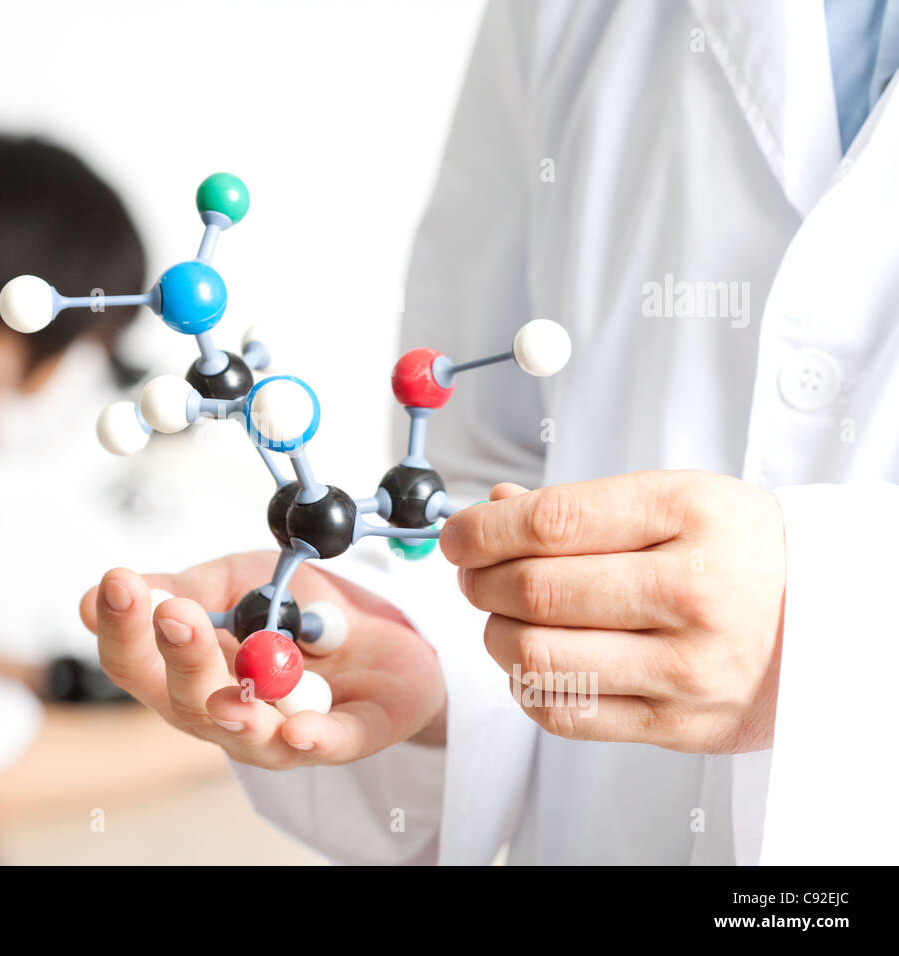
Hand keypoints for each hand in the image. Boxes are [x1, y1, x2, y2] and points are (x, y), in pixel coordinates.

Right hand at [79, 552, 444, 769]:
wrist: (380, 634)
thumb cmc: (292, 612)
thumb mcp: (236, 581)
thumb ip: (187, 588)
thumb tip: (108, 589)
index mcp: (183, 673)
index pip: (135, 662)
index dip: (121, 628)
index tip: (117, 582)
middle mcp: (219, 714)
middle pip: (183, 700)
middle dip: (180, 656)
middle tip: (176, 614)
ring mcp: (279, 734)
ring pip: (248, 733)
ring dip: (236, 714)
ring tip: (230, 699)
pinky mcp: (345, 737)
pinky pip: (329, 744)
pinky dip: (315, 738)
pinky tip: (301, 730)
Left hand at [439, 471, 784, 753]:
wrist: (828, 621)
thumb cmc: (736, 551)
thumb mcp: (674, 499)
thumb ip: (577, 508)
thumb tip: (490, 510)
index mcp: (690, 516)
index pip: (553, 523)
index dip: (483, 529)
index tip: (457, 534)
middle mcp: (693, 591)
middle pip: (535, 591)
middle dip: (480, 581)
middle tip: (474, 575)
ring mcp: (688, 666)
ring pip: (538, 657)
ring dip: (496, 634)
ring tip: (504, 617)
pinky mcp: (679, 724)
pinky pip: (564, 713)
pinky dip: (527, 686)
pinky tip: (536, 662)